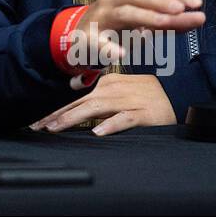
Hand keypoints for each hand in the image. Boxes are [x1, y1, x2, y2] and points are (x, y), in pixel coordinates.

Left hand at [30, 72, 175, 135]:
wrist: (177, 98)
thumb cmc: (145, 99)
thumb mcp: (119, 95)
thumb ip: (98, 101)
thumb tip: (72, 113)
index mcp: (107, 83)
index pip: (76, 97)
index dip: (56, 108)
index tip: (38, 120)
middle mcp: (114, 89)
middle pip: (80, 102)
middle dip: (57, 114)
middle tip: (38, 126)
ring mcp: (129, 100)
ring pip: (97, 108)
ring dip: (75, 117)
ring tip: (58, 128)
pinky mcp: (144, 112)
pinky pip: (125, 119)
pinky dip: (111, 125)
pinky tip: (99, 132)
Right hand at [73, 0, 205, 64]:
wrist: (76, 40)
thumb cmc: (114, 30)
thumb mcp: (142, 22)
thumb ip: (167, 21)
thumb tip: (197, 19)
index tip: (197, 3)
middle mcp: (113, 2)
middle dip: (161, 2)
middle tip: (181, 10)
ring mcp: (99, 19)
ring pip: (123, 14)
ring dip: (144, 17)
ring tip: (163, 23)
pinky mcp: (87, 40)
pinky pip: (98, 43)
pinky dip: (109, 49)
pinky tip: (121, 55)